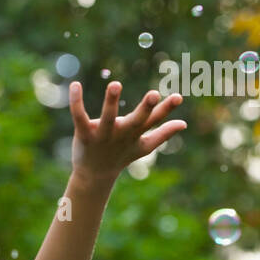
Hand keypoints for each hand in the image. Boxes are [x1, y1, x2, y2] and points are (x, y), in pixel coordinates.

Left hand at [69, 80, 185, 179]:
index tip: (178, 96)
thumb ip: (163, 133)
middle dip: (145, 108)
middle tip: (154, 94)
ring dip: (111, 102)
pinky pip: (79, 117)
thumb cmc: (121, 156)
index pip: (154, 120)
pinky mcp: (84, 134)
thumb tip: (184, 124)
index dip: (166, 109)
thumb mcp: (143, 146)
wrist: (94, 175)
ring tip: (115, 84)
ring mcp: (102, 135)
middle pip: (136, 121)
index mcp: (136, 134)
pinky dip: (76, 102)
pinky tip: (75, 84)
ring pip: (107, 118)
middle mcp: (121, 134)